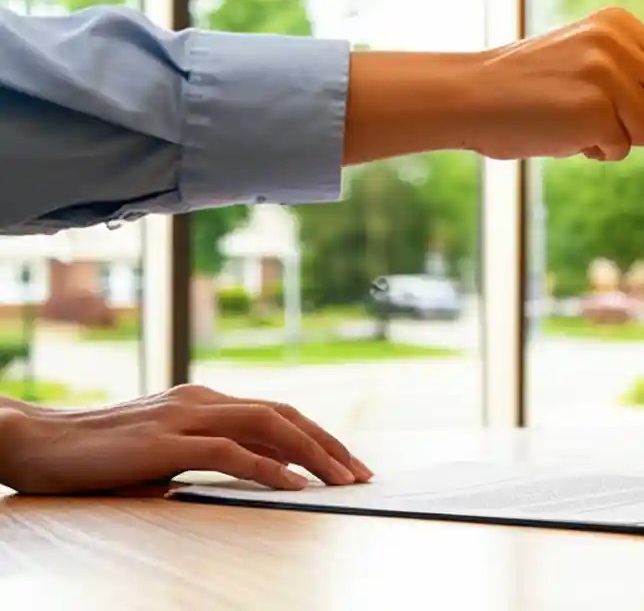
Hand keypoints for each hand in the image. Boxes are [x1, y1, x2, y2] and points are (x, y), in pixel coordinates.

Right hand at [0, 385, 371, 493]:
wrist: (37, 442)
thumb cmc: (101, 454)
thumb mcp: (166, 448)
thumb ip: (209, 453)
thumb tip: (260, 474)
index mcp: (204, 399)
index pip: (277, 412)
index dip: (318, 435)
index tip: (349, 463)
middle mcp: (202, 400)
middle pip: (284, 415)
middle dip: (330, 444)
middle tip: (362, 474)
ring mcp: (183, 417)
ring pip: (267, 426)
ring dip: (313, 455)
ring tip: (343, 481)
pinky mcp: (163, 443)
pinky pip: (228, 453)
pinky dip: (268, 468)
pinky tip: (294, 486)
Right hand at [465, 6, 643, 159]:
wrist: (471, 97)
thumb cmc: (528, 93)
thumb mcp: (591, 79)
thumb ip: (643, 98)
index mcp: (619, 25)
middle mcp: (617, 41)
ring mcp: (606, 72)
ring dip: (624, 142)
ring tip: (581, 129)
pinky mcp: (594, 106)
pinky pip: (621, 146)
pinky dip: (600, 151)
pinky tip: (567, 136)